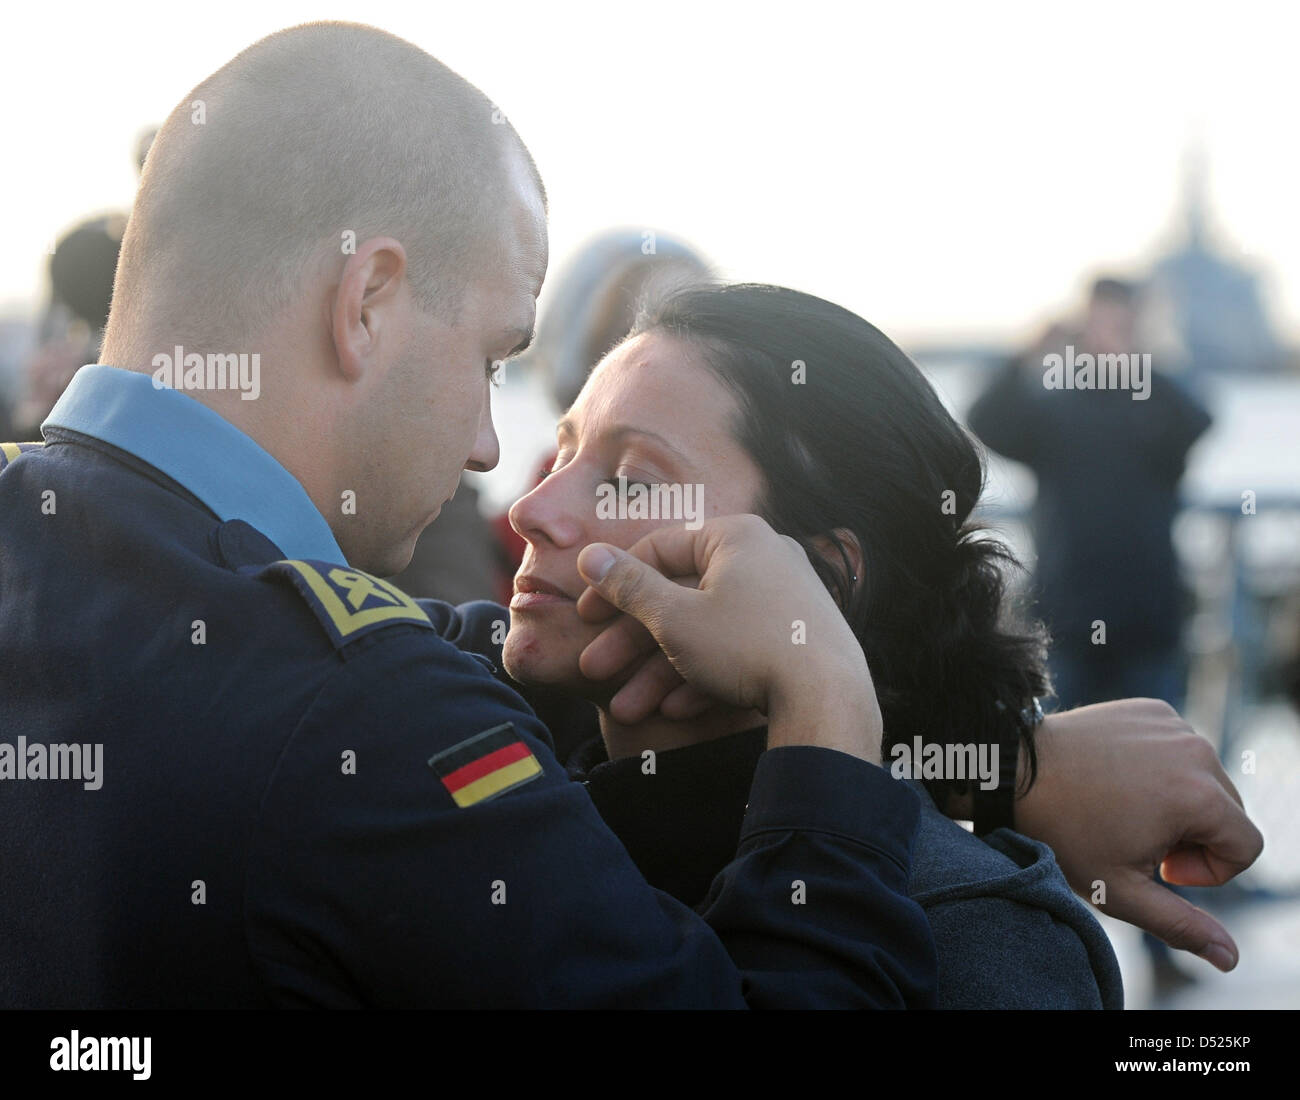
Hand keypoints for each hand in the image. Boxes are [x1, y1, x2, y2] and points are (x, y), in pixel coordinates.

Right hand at [575, 515, 882, 762]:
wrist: (827, 701)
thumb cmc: (747, 648)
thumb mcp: (674, 617)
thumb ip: (629, 586)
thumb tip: (591, 555)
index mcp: (736, 536)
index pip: (659, 548)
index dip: (615, 583)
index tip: (586, 615)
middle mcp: (765, 558)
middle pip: (681, 596)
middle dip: (633, 641)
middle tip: (596, 668)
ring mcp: (785, 598)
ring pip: (706, 630)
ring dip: (661, 669)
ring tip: (630, 708)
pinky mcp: (798, 637)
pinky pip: (740, 648)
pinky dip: (705, 675)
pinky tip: (676, 710)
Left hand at [1017, 698, 1263, 970]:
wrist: (1014, 771)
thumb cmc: (1063, 832)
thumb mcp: (1120, 890)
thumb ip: (1181, 926)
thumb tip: (1229, 959)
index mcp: (1201, 795)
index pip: (1247, 846)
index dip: (1210, 870)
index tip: (1161, 867)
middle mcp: (1197, 752)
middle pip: (1230, 812)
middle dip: (1196, 836)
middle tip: (1138, 841)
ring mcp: (1173, 725)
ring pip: (1205, 779)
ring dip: (1179, 802)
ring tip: (1126, 811)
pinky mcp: (1151, 709)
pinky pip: (1178, 749)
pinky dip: (1161, 768)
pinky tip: (1117, 779)